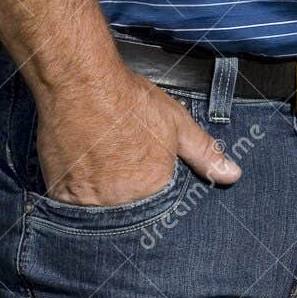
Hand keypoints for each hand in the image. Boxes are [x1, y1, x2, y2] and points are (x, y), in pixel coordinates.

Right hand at [34, 64, 239, 205]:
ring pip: (101, 213)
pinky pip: (73, 209)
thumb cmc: (128, 100)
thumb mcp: (176, 122)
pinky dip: (78, 198)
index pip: (161, 208)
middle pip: (129, 211)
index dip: (153, 191)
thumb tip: (234, 175)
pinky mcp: (62, 196)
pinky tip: (81, 172)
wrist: (81, 83)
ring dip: (103, 200)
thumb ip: (204, 152)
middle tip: (118, 167)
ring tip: (101, 169)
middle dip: (127, 196)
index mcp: (155, 187)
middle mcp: (123, 202)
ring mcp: (90, 203)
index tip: (143, 175)